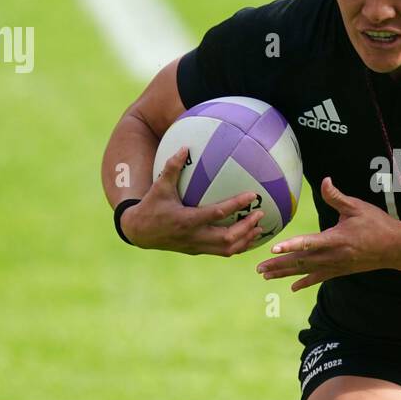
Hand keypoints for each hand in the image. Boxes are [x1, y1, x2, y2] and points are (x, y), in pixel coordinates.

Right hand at [121, 146, 263, 255]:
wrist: (139, 232)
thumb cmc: (151, 206)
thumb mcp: (160, 187)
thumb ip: (172, 167)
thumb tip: (185, 147)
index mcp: (187, 220)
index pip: (216, 214)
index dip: (236, 205)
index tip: (252, 196)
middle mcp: (194, 236)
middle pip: (227, 238)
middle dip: (247, 227)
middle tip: (261, 214)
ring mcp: (196, 246)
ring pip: (227, 249)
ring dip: (246, 239)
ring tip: (260, 228)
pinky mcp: (197, 251)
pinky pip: (221, 252)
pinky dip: (237, 246)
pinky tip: (248, 237)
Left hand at [256, 177, 400, 290]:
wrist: (395, 248)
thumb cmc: (377, 225)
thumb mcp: (358, 207)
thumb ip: (337, 197)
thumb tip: (324, 180)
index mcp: (337, 239)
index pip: (309, 243)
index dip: (291, 246)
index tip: (273, 249)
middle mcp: (334, 256)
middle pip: (302, 262)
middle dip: (279, 265)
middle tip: (259, 268)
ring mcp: (336, 266)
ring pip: (306, 271)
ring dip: (285, 274)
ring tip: (266, 276)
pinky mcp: (340, 271)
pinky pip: (319, 278)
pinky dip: (305, 282)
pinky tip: (292, 287)